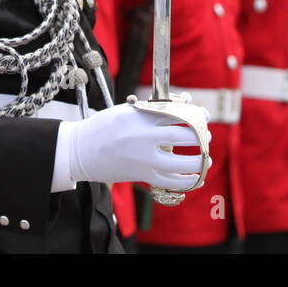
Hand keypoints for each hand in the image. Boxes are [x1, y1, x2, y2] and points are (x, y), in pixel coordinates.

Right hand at [60, 102, 208, 191]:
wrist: (80, 151)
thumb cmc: (104, 126)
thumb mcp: (126, 110)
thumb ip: (154, 109)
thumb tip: (184, 104)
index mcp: (140, 117)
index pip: (178, 114)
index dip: (196, 116)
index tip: (203, 117)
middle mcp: (144, 138)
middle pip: (185, 137)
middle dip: (202, 137)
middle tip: (206, 137)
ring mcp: (144, 159)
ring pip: (182, 164)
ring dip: (200, 162)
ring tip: (207, 160)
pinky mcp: (141, 176)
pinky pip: (171, 182)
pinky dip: (187, 181)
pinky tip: (195, 177)